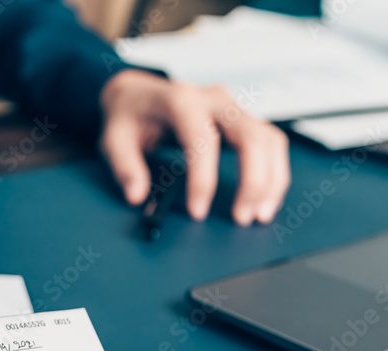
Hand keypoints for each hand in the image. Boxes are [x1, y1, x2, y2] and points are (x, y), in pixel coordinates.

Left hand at [98, 69, 290, 224]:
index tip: (197, 211)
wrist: (138, 94)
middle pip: (250, 137)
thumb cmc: (128, 117)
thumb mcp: (113, 140)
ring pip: (269, 140)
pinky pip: (270, 143)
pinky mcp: (242, 119)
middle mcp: (214, 99)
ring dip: (271, 180)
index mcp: (181, 101)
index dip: (203, 179)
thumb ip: (125, 168)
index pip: (204, 141)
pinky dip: (273, 172)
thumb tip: (137, 197)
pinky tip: (265, 198)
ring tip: (259, 215)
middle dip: (252, 181)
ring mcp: (232, 107)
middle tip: (242, 218)